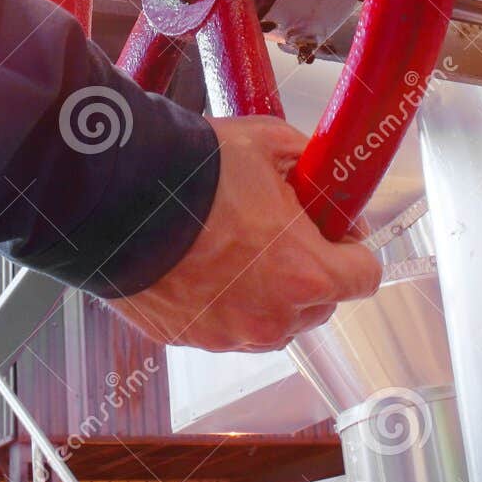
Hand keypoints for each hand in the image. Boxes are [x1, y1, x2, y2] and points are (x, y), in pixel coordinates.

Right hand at [107, 117, 380, 351]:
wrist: (116, 197)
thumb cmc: (192, 173)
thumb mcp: (268, 143)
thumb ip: (306, 163)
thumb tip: (316, 172)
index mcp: (307, 273)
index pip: (366, 276)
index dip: (352, 247)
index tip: (335, 230)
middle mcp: (273, 316)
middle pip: (320, 303)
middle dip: (309, 269)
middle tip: (279, 231)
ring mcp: (230, 335)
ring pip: (274, 321)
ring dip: (268, 292)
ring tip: (235, 247)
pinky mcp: (191, 339)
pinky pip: (227, 327)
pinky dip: (224, 303)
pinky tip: (202, 264)